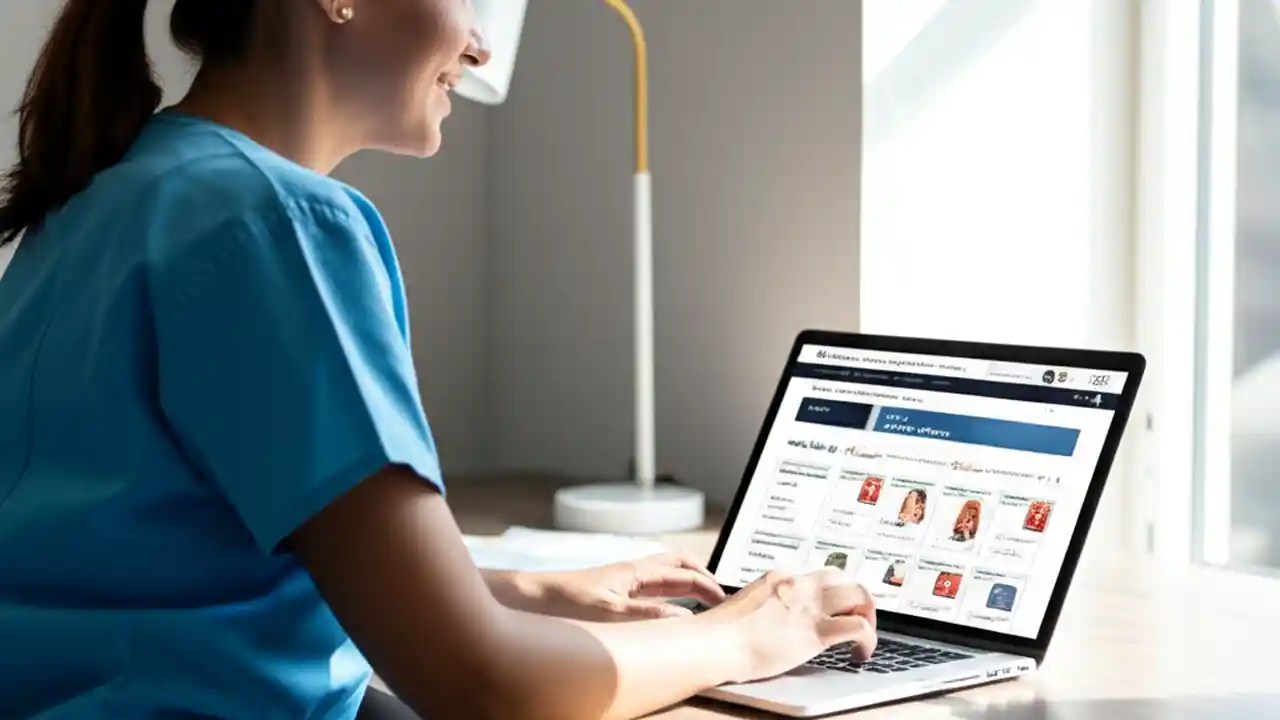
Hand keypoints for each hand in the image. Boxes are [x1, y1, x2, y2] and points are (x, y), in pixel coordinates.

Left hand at [521, 553, 727, 621]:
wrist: (532, 598)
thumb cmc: (566, 600)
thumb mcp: (611, 612)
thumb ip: (648, 614)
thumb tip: (685, 619)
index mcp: (635, 571)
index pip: (683, 571)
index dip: (707, 584)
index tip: (725, 601)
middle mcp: (632, 573)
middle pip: (678, 568)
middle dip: (702, 580)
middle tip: (721, 600)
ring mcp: (623, 583)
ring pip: (665, 579)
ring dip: (687, 588)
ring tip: (703, 605)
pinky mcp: (614, 596)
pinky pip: (651, 593)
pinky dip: (669, 600)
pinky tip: (669, 616)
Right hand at [707, 569, 876, 682]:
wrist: (716, 643)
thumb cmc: (720, 633)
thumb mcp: (745, 606)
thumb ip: (764, 606)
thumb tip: (769, 619)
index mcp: (779, 577)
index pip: (817, 576)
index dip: (831, 594)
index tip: (834, 608)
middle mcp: (798, 585)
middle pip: (843, 578)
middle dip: (855, 598)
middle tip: (856, 618)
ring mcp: (809, 606)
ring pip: (859, 594)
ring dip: (867, 614)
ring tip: (864, 635)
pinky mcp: (816, 631)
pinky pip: (859, 628)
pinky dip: (869, 640)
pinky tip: (861, 653)